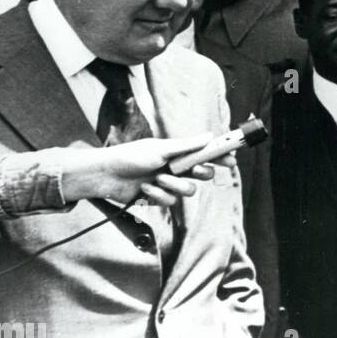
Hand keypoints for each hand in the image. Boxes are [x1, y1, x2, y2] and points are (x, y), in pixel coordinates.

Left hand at [58, 134, 226, 206]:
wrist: (105, 176)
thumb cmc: (129, 157)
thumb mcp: (160, 149)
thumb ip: (187, 146)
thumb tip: (209, 136)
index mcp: (178, 153)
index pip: (206, 154)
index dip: (220, 156)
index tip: (231, 159)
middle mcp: (176, 168)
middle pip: (203, 174)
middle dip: (200, 174)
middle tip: (193, 170)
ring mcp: (168, 184)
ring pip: (189, 191)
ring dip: (174, 186)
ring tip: (157, 179)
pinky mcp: (159, 198)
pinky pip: (171, 201)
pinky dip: (158, 195)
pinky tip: (145, 189)